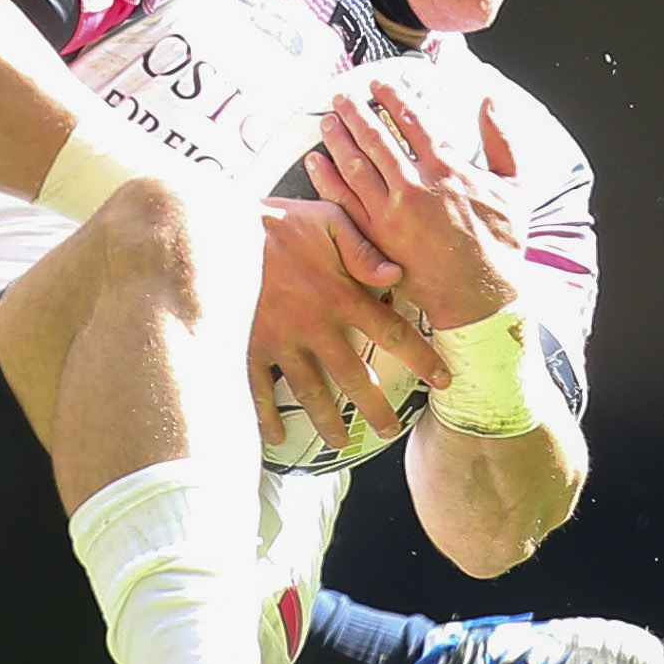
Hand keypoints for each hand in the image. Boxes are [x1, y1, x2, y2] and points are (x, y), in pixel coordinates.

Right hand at [255, 197, 448, 452]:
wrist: (220, 231)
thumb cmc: (279, 221)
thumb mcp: (330, 220)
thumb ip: (365, 249)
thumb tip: (398, 276)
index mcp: (343, 296)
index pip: (394, 333)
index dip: (422, 360)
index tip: (442, 381)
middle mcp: (317, 327)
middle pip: (356, 376)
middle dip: (376, 407)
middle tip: (388, 430)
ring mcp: (281, 342)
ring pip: (311, 392)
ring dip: (328, 421)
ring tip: (340, 442)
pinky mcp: (248, 347)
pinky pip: (259, 390)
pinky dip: (266, 416)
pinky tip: (275, 437)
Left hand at [302, 74, 523, 332]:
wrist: (483, 296)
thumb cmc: (502, 242)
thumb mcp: (516, 185)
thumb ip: (501, 139)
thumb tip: (488, 100)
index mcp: (447, 167)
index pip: (412, 121)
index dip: (392, 98)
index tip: (378, 83)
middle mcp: (415, 185)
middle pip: (376, 137)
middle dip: (356, 112)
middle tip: (341, 95)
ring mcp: (391, 212)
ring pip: (356, 165)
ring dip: (338, 138)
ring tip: (328, 119)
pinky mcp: (374, 238)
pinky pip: (344, 202)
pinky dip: (328, 179)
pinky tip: (316, 161)